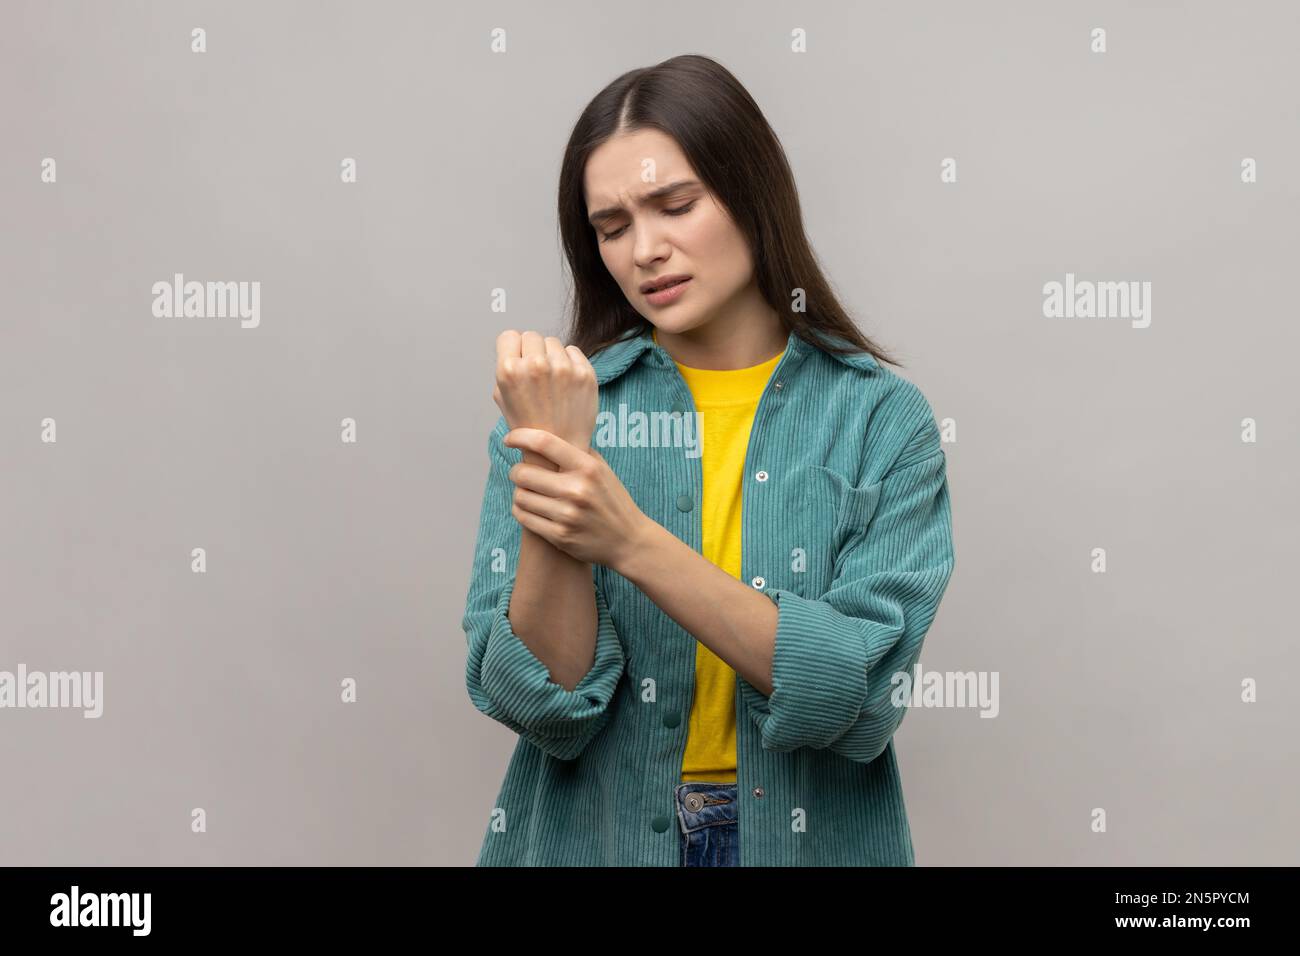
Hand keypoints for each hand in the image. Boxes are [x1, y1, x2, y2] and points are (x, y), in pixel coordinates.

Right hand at [492, 331, 596, 467]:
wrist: (558, 449)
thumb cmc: (528, 424)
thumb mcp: (502, 398)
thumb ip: (505, 368)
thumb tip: (515, 346)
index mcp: (509, 371)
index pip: (509, 336)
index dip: (513, 347)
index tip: (518, 358)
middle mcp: (536, 366)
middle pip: (532, 336)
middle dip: (532, 350)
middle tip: (536, 372)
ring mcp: (563, 368)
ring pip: (554, 342)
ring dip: (552, 356)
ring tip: (552, 381)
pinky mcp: (585, 373)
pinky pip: (573, 351)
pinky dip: (570, 362)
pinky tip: (566, 383)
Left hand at [503, 427, 649, 570]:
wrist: (628, 541)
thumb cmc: (613, 500)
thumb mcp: (603, 470)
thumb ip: (578, 451)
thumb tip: (547, 434)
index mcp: (588, 467)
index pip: (544, 442)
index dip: (520, 437)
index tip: (509, 439)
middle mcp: (577, 490)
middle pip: (523, 472)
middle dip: (516, 471)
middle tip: (520, 472)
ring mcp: (567, 515)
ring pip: (520, 496)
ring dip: (519, 492)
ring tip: (527, 491)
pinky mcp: (560, 536)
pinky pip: (523, 517)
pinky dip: (521, 510)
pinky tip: (528, 507)